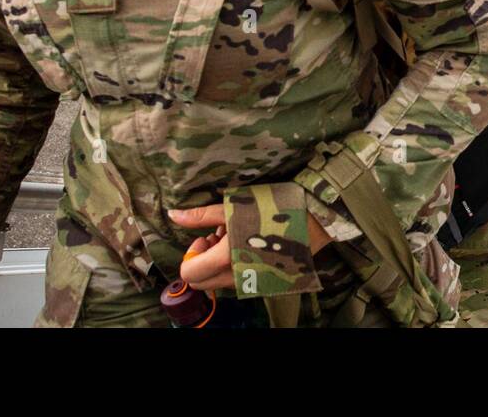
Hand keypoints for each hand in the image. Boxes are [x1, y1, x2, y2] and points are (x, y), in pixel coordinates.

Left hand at [169, 203, 331, 291]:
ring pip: (219, 282)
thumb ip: (202, 216)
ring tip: (235, 237)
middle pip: (201, 282)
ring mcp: (252, 282)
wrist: (314, 217)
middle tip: (218, 236)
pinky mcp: (265, 282)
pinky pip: (237, 280)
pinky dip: (234, 266)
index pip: (190, 272)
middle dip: (203, 260)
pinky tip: (248, 245)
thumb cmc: (273, 207)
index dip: (192, 253)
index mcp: (228, 257)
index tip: (207, 235)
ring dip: (218, 263)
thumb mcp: (234, 206)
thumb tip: (172, 215)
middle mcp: (238, 275)